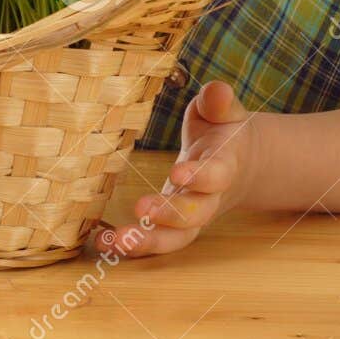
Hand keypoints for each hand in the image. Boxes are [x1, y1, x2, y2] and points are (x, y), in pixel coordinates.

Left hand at [96, 80, 259, 258]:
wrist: (238, 163)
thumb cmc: (223, 131)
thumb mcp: (224, 111)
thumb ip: (218, 101)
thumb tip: (216, 91)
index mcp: (225, 165)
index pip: (217, 175)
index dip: (200, 176)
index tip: (177, 172)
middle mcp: (210, 197)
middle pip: (196, 213)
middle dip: (170, 213)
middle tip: (142, 207)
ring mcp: (192, 216)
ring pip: (177, 237)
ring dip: (149, 241)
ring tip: (118, 240)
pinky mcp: (173, 226)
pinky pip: (156, 242)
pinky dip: (132, 247)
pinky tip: (101, 242)